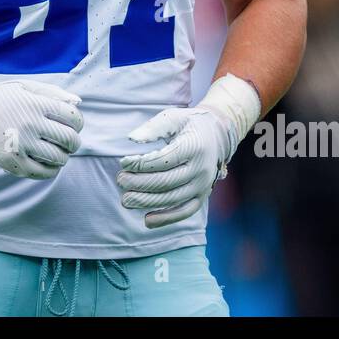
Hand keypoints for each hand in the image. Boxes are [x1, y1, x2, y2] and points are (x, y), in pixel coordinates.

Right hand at [0, 81, 84, 179]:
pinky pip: (44, 173)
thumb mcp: (23, 87)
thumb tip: (78, 102)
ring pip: (60, 158)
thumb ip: (52, 92)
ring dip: (63, 156)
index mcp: (36, 104)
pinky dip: (52, 170)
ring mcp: (22, 145)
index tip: (72, 125)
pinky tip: (48, 163)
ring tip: (56, 152)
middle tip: (68, 142)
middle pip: (70, 139)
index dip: (78, 123)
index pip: (74, 118)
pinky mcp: (12, 163)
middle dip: (73, 142)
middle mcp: (31, 124)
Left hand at [117, 107, 234, 228]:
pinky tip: (147, 220)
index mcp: (194, 147)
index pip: (163, 160)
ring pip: (172, 199)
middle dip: (140, 183)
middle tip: (120, 180)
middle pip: (166, 182)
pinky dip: (166, 218)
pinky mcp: (202, 196)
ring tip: (126, 200)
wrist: (217, 135)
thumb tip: (131, 138)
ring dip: (147, 201)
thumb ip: (152, 128)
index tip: (123, 162)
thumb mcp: (172, 118)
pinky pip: (184, 212)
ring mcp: (203, 185)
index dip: (141, 164)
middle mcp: (201, 169)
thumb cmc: (188, 125)